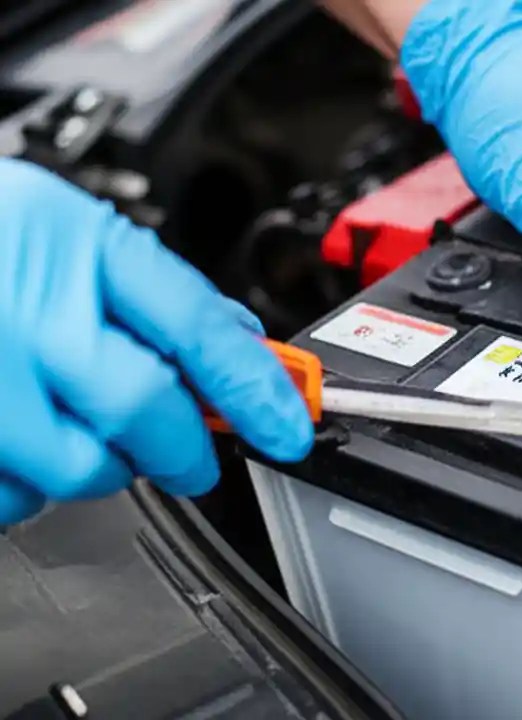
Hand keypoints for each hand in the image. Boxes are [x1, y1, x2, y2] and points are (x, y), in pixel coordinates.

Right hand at [0, 159, 313, 524]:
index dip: (255, 386)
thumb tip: (238, 342)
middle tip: (191, 453)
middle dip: (183, 446)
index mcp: (66, 241)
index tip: (288, 426)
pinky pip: (9, 495)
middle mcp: (16, 309)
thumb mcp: (64, 221)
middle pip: (141, 410)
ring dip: (97, 464)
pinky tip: (17, 439)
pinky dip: (27, 483)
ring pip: (74, 468)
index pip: (194, 325)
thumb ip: (151, 285)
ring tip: (74, 423)